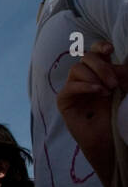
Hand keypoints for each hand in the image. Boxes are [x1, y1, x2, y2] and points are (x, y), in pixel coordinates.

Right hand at [57, 41, 126, 183]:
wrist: (112, 140)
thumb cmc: (119, 116)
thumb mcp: (124, 90)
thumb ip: (120, 74)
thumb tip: (116, 61)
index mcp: (100, 73)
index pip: (95, 52)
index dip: (100, 46)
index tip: (110, 48)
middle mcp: (86, 78)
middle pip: (86, 57)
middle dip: (101, 66)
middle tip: (115, 82)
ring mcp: (74, 89)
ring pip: (76, 69)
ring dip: (94, 76)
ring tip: (108, 91)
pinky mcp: (65, 101)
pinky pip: (70, 87)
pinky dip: (85, 86)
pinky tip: (98, 92)